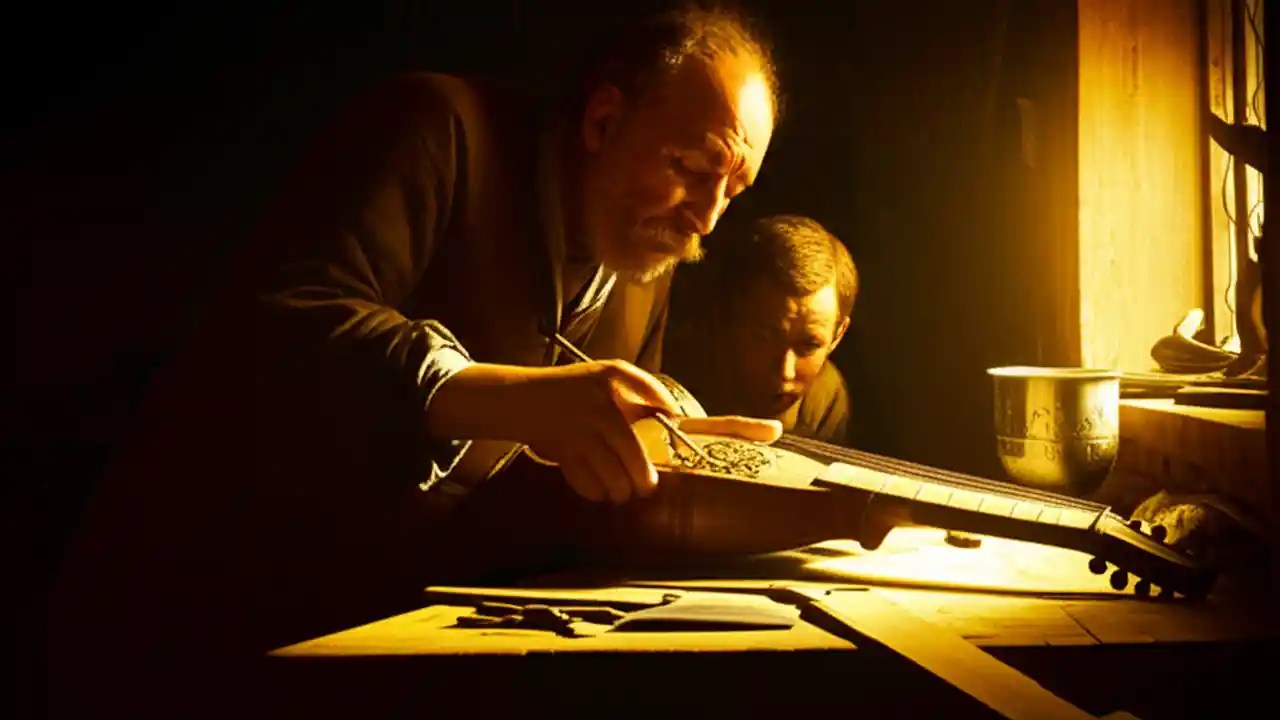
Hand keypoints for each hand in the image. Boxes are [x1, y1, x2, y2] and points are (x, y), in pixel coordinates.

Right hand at [515, 359, 682, 502]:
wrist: (519, 398)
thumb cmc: (568, 390)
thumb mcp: (602, 377)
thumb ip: (635, 393)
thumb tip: (672, 420)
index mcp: (613, 376)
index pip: (655, 398)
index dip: (670, 420)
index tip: (677, 435)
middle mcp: (600, 402)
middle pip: (633, 453)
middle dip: (642, 477)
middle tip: (645, 487)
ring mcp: (580, 427)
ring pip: (613, 473)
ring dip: (620, 489)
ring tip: (622, 492)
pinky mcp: (563, 450)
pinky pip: (587, 480)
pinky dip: (595, 490)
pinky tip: (599, 490)